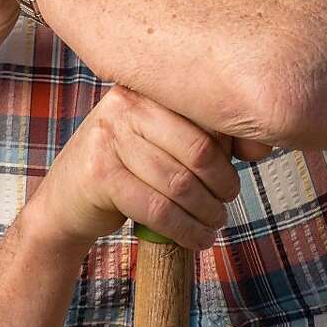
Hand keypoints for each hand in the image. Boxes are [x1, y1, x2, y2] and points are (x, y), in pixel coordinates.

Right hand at [27, 84, 274, 252]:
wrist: (65, 204)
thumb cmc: (126, 170)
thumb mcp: (158, 140)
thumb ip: (200, 133)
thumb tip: (261, 145)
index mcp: (147, 88)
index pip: (207, 116)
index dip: (232, 148)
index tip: (240, 171)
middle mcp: (126, 105)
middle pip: (198, 151)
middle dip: (223, 185)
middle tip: (227, 202)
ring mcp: (108, 138)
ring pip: (180, 184)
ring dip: (207, 213)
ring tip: (215, 223)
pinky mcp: (99, 176)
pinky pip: (158, 209)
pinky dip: (185, 230)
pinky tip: (197, 238)